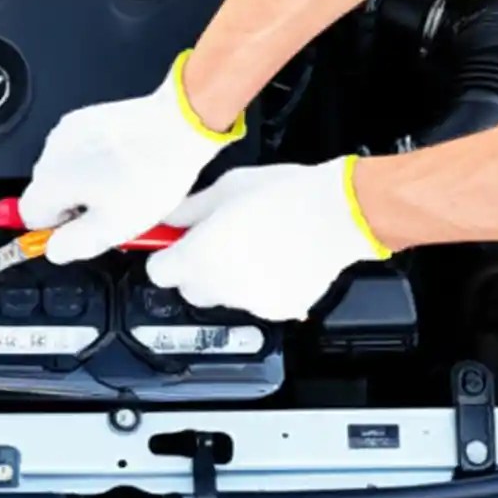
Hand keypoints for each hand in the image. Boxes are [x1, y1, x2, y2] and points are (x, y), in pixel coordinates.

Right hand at [18, 50, 246, 264]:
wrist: (177, 128)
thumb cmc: (152, 174)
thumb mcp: (114, 228)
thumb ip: (75, 244)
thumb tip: (55, 250)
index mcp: (52, 179)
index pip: (29, 215)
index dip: (54, 229)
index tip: (81, 229)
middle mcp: (52, 151)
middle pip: (45, 192)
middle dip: (72, 206)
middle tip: (108, 209)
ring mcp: (68, 131)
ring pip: (62, 171)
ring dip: (82, 183)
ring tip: (119, 185)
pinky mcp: (84, 119)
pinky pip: (77, 151)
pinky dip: (92, 161)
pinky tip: (120, 165)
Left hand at [146, 156, 392, 320]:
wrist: (339, 214)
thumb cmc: (287, 195)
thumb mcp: (226, 188)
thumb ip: (189, 210)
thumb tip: (169, 221)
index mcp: (199, 256)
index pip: (158, 272)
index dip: (165, 256)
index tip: (174, 246)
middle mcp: (220, 286)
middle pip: (189, 289)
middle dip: (195, 269)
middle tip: (217, 242)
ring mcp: (249, 302)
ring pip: (224, 296)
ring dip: (229, 277)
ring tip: (256, 245)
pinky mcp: (278, 309)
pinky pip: (256, 300)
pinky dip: (260, 286)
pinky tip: (278, 259)